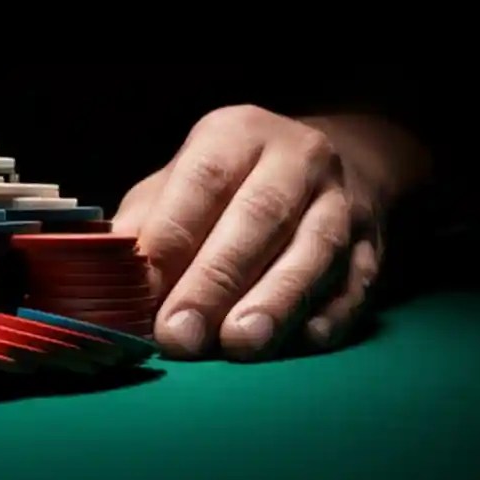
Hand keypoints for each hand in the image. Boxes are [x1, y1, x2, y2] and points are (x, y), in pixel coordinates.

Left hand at [112, 105, 383, 360]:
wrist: (331, 163)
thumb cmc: (229, 185)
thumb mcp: (178, 182)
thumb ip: (144, 223)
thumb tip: (103, 273)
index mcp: (236, 135)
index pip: (202, 182)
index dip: (171, 238)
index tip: (141, 291)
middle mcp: (296, 159)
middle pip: (258, 218)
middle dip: (215, 281)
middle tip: (180, 335)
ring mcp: (342, 201)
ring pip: (314, 250)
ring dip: (276, 301)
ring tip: (240, 345)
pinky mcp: (375, 245)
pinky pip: (358, 281)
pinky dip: (331, 313)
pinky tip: (304, 340)